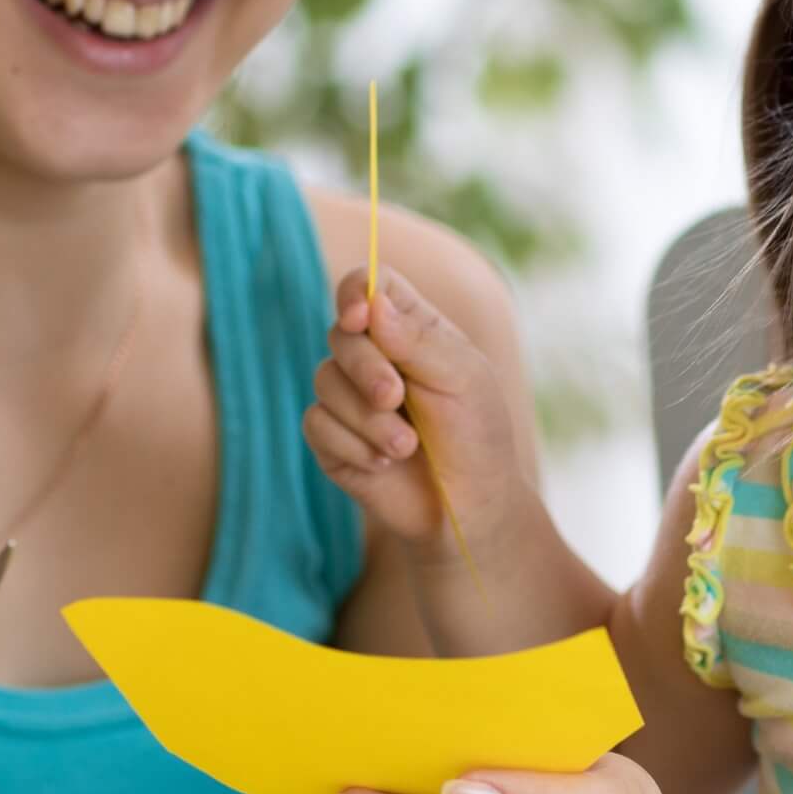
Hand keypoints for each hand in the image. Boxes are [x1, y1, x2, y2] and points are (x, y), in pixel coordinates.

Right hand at [305, 265, 525, 558]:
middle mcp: (374, 356)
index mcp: (410, 329)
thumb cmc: (476, 436)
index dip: (355, 293)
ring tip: (406, 447)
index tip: (359, 318)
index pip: (369, 285)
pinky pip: (316, 424)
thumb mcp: (463, 380)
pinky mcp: (332, 438)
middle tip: (395, 399)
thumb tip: (372, 303)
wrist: (467, 508)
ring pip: (324, 381)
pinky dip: (352, 446)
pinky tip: (383, 464)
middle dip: (365, 368)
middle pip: (340, 335)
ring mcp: (349, 396)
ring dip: (367, 419)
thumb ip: (418, 339)